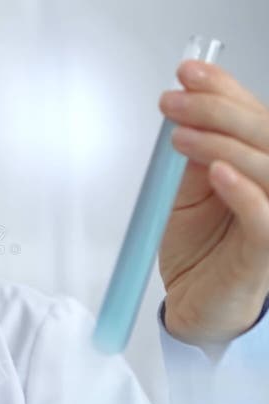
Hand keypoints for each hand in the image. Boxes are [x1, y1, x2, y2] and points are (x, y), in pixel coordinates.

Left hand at [158, 60, 268, 346]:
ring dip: (223, 143)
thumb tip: (182, 104)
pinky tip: (218, 173)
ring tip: (181, 136)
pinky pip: (267, 217)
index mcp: (260, 164)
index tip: (188, 72)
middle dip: (217, 109)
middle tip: (173, 102)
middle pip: (266, 133)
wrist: (196, 303)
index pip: (255, 115)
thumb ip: (194, 151)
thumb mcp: (188, 188)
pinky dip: (244, 191)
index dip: (225, 89)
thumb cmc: (199, 247)